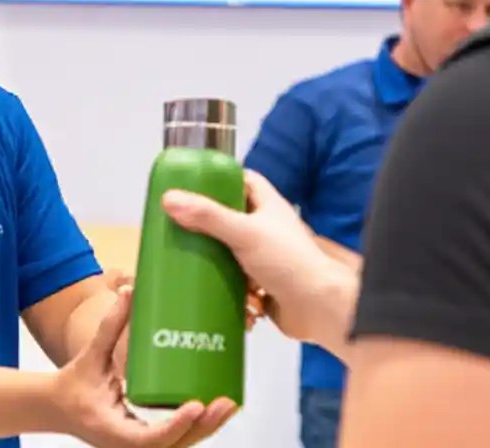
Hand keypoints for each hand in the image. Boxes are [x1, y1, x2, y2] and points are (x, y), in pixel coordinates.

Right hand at [52, 287, 237, 447]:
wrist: (57, 407)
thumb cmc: (71, 387)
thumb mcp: (90, 356)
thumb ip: (110, 326)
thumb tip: (129, 292)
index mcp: (113, 431)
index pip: (150, 440)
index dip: (176, 425)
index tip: (195, 406)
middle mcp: (128, 444)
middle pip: (175, 445)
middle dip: (203, 426)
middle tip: (225, 402)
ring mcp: (139, 444)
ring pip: (180, 444)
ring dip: (206, 427)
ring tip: (229, 403)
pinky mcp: (147, 439)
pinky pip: (177, 439)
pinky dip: (197, 427)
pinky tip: (217, 410)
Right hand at [162, 170, 344, 344]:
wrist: (318, 309)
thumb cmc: (291, 263)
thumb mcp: (245, 233)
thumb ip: (208, 216)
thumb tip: (171, 198)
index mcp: (267, 206)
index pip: (242, 182)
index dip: (220, 180)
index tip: (191, 185)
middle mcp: (266, 230)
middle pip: (229, 220)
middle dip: (206, 228)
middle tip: (179, 229)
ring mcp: (264, 259)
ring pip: (229, 254)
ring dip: (214, 263)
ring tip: (190, 264)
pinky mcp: (261, 286)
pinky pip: (235, 283)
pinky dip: (225, 289)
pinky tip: (212, 294)